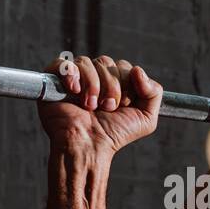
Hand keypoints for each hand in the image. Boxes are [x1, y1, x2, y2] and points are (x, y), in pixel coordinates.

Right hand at [37, 54, 163, 153]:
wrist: (88, 147)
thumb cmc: (113, 136)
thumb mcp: (146, 118)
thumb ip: (154, 93)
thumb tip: (138, 69)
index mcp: (114, 84)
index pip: (123, 66)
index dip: (125, 83)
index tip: (120, 106)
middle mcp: (95, 79)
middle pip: (106, 61)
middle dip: (110, 87)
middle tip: (106, 108)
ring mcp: (75, 79)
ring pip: (87, 62)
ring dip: (92, 86)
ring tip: (90, 107)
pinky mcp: (55, 81)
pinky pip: (64, 63)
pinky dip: (71, 75)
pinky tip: (74, 92)